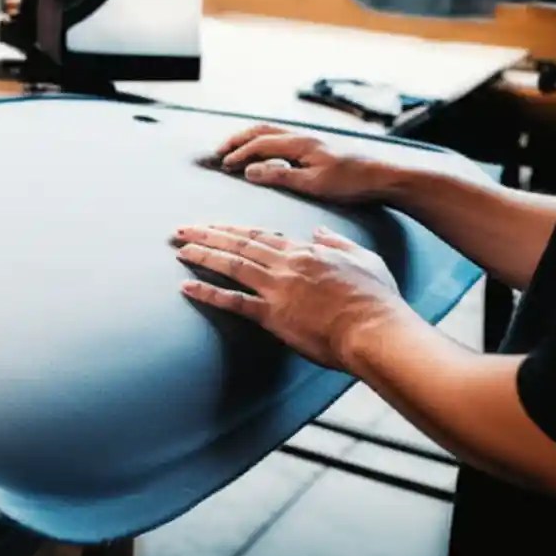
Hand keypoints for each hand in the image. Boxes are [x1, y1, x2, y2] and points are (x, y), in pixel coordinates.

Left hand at [173, 224, 412, 370]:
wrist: (376, 329)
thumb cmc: (376, 299)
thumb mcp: (365, 259)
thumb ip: (338, 243)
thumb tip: (320, 231)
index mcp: (307, 252)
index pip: (263, 236)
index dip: (235, 231)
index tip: (215, 226)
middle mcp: (287, 264)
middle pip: (240, 244)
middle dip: (208, 234)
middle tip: (183, 229)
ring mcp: (278, 288)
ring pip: (232, 264)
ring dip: (203, 254)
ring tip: (179, 247)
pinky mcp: (273, 314)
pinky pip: (233, 300)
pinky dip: (208, 292)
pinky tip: (187, 286)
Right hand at [216, 125, 395, 203]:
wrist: (384, 177)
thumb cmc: (351, 182)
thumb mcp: (313, 184)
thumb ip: (280, 175)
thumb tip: (250, 170)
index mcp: (300, 143)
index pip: (260, 144)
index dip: (238, 154)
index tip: (222, 165)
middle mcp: (303, 136)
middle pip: (262, 130)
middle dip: (238, 139)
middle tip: (219, 152)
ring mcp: (310, 139)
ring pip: (272, 131)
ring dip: (250, 138)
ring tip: (234, 149)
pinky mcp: (316, 146)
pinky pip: (282, 137)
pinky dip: (264, 141)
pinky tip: (263, 152)